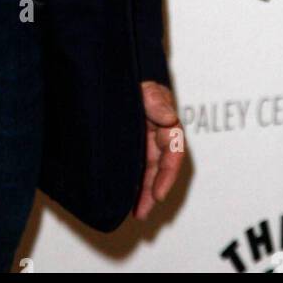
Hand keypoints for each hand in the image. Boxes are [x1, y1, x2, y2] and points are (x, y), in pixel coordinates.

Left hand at [132, 79, 183, 219]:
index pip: (173, 152)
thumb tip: (169, 117)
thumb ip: (154, 99)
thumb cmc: (130, 75)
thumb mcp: (143, 85)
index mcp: (164, 120)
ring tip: (136, 212)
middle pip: (159, 166)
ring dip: (143, 190)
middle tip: (142, 211)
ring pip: (147, 168)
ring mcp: (142, 136)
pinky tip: (126, 194)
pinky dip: (132, 179)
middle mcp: (155, 131)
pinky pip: (133, 163)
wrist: (109, 69)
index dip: (167, 175)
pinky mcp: (128, 140)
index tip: (158, 193)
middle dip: (153, 191)